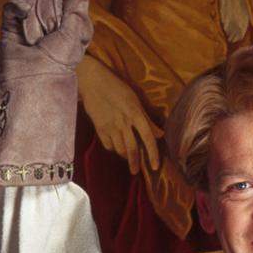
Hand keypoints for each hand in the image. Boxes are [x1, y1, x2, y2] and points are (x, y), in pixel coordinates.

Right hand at [0, 0, 92, 77]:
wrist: (35, 77)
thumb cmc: (59, 62)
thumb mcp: (76, 36)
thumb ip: (77, 11)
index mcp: (69, 20)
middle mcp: (49, 17)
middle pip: (52, 0)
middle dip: (54, 20)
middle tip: (52, 39)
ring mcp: (30, 18)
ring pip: (36, 4)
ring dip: (39, 25)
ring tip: (37, 44)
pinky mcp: (12, 20)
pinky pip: (17, 4)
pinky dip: (20, 13)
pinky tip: (24, 30)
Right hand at [78, 53, 161, 181]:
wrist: (93, 80)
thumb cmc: (117, 87)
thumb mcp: (135, 100)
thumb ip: (147, 119)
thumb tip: (160, 134)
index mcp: (135, 114)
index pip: (148, 138)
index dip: (153, 154)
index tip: (155, 166)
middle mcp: (124, 122)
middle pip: (132, 148)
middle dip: (134, 163)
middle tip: (136, 171)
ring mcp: (110, 126)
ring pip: (119, 148)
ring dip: (124, 155)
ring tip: (126, 156)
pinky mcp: (99, 127)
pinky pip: (107, 144)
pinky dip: (112, 148)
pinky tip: (114, 146)